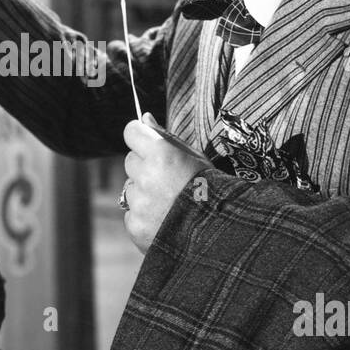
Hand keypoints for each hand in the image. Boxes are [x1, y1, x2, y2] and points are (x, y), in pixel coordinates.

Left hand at [122, 112, 207, 252]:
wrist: (219, 232)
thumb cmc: (210, 188)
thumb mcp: (194, 156)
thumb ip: (165, 136)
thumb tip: (144, 117)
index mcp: (161, 154)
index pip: (131, 132)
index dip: (140, 136)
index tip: (146, 142)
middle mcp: (146, 176)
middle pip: (130, 161)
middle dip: (144, 167)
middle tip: (168, 179)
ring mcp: (139, 203)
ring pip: (130, 189)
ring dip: (143, 193)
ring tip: (169, 203)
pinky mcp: (135, 226)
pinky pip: (131, 214)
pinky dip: (143, 217)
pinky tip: (164, 220)